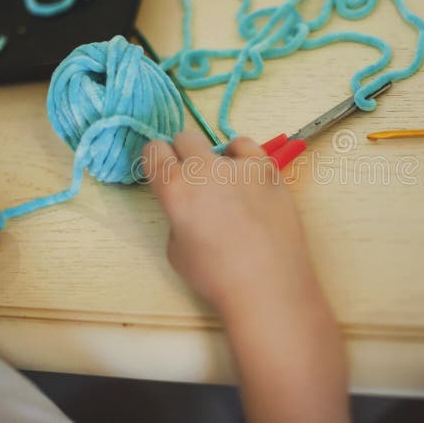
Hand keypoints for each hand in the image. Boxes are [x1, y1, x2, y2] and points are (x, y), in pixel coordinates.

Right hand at [141, 130, 311, 311]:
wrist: (269, 285)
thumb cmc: (217, 277)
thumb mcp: (176, 252)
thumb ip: (177, 218)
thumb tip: (191, 207)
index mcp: (174, 188)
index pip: (154, 150)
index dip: (156, 160)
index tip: (163, 172)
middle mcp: (205, 168)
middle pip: (185, 138)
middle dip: (184, 155)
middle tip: (193, 182)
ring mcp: (240, 165)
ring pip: (220, 144)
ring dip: (216, 159)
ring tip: (226, 186)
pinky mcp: (269, 169)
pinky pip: (248, 148)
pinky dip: (243, 159)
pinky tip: (247, 180)